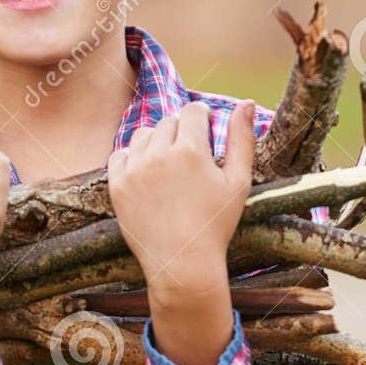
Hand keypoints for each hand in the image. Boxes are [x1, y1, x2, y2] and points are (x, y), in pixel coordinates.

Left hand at [107, 99, 254, 298]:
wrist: (182, 263)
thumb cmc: (216, 224)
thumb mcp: (239, 182)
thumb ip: (242, 139)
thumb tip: (248, 102)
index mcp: (192, 150)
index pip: (193, 111)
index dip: (202, 117)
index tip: (204, 128)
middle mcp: (160, 154)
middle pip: (169, 122)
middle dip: (181, 132)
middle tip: (190, 157)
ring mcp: (135, 169)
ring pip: (144, 134)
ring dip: (156, 141)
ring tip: (169, 164)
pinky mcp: (117, 185)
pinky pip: (121, 154)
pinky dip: (133, 158)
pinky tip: (147, 173)